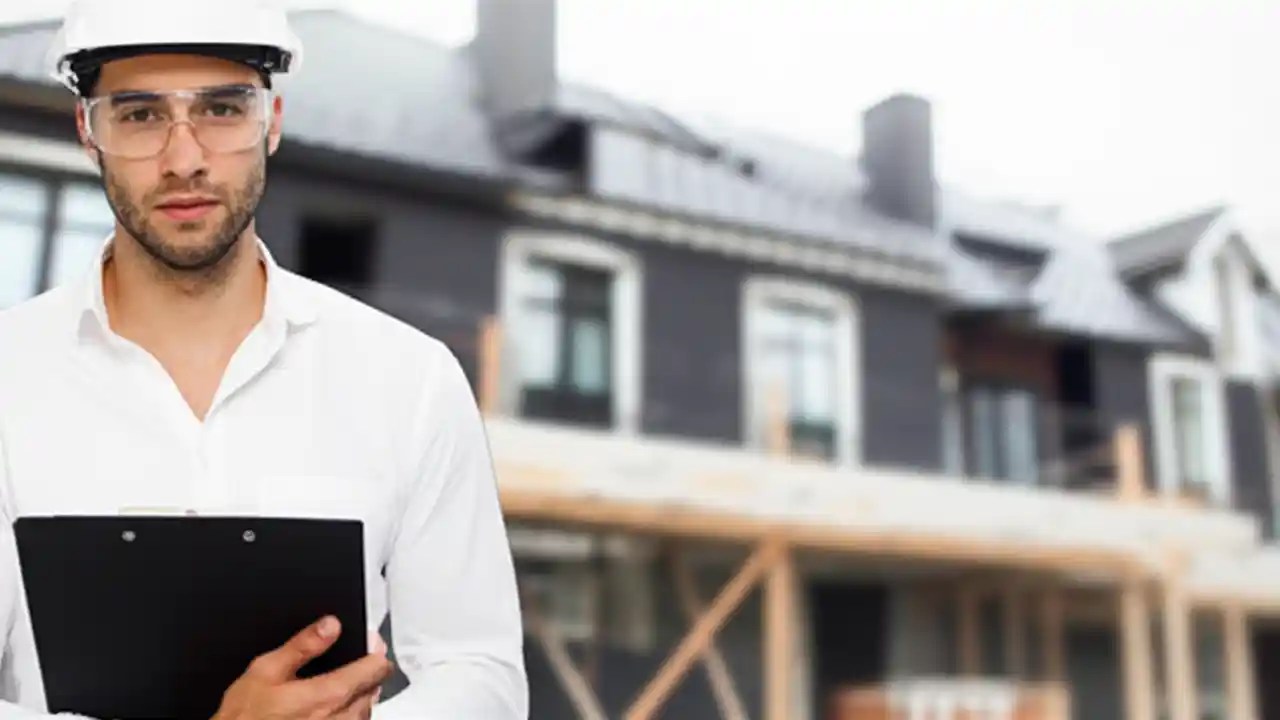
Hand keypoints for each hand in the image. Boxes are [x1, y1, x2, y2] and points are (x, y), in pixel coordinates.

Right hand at [212, 616, 392, 719]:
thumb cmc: (243, 719)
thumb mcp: (265, 671)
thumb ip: (302, 645)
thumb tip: (329, 625)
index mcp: (327, 695)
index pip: (374, 669)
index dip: (376, 652)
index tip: (372, 645)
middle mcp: (339, 719)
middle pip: (374, 690)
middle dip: (368, 674)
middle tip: (357, 663)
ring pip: (366, 712)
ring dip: (360, 697)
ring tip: (344, 686)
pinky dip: (349, 716)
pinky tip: (333, 711)